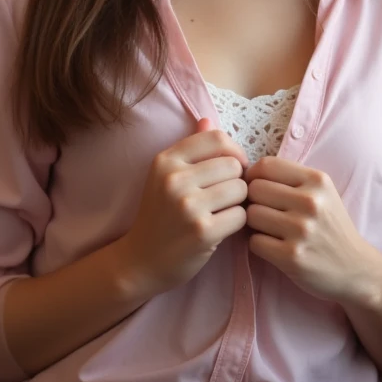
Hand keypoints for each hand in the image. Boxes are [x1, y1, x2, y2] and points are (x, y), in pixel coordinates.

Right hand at [117, 119, 248, 296]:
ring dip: (239, 202)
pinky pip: (241, 215)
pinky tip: (222, 227)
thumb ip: (189, 148)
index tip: (233, 167)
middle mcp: (174, 179)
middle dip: (237, 180)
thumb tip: (208, 119)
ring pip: (240, 189)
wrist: (140, 261)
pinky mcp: (202, 232)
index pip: (217, 138)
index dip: (234, 151)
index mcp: (166, 160)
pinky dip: (237, 222)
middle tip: (226, 195)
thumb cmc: (159, 215)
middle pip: (233, 164)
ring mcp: (188, 206)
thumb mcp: (165, 176)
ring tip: (223, 210)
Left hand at [245, 156, 376, 303]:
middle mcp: (311, 202)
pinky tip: (274, 247)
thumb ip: (290, 179)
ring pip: (251, 215)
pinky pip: (254, 242)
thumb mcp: (322, 192)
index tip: (257, 188)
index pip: (266, 165)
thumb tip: (245, 175)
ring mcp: (302, 230)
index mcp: (317, 180)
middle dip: (253, 201)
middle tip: (265, 212)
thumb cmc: (331, 226)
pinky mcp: (292, 257)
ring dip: (255, 225)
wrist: (356, 269)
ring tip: (271, 230)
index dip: (253, 175)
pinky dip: (259, 245)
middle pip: (254, 189)